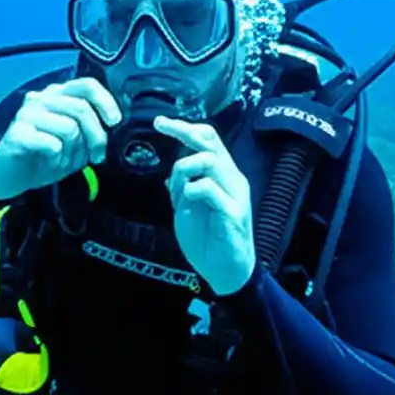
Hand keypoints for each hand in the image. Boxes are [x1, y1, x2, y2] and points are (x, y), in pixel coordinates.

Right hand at [0, 77, 121, 200]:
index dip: (106, 102)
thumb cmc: (43, 156)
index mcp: (57, 94)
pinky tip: (48, 163)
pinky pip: (53, 145)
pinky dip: (57, 160)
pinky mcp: (18, 133)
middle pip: (82, 109)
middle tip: (96, 157)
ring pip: (69, 128)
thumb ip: (90, 129)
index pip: (87, 85)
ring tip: (63, 162)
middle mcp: (41, 98)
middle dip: (96, 137)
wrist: (9, 177)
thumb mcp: (75, 142)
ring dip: (73, 152)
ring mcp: (27, 114)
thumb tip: (111, 126)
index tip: (115, 122)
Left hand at [154, 116, 255, 295]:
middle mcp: (232, 179)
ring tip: (178, 189)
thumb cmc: (208, 240)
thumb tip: (171, 174)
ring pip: (210, 161)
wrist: (227, 272)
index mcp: (222, 176)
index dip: (185, 127)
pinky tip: (186, 199)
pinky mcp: (233, 213)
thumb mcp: (188, 210)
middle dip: (183, 131)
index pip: (208, 140)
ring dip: (185, 167)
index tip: (160, 123)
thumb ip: (182, 190)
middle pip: (210, 142)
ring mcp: (234, 195)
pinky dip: (193, 189)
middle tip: (161, 127)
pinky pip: (210, 190)